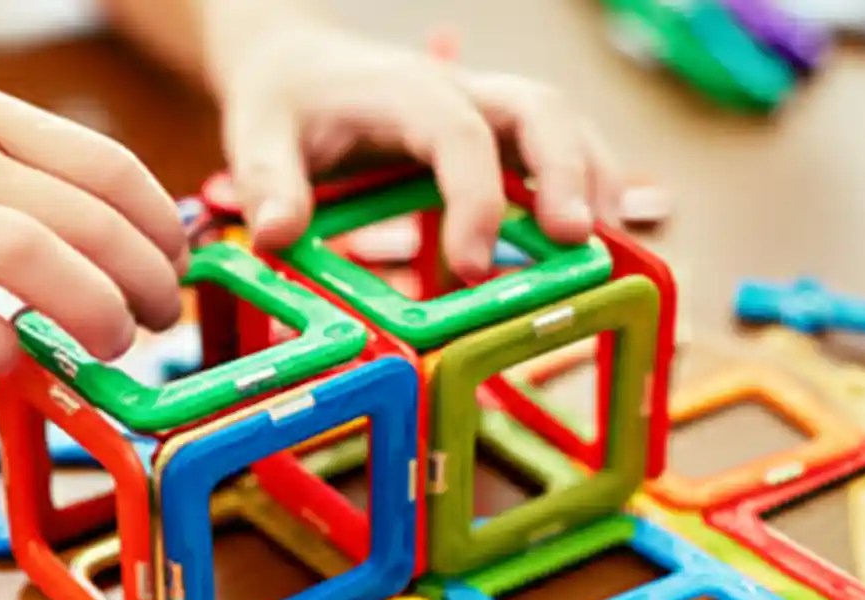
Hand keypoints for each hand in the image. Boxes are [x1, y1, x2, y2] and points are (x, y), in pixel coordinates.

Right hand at [0, 46, 186, 374]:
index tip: (173, 267)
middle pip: (89, 220)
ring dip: (92, 311)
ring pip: (31, 257)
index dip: (161, 228)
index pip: (109, 168)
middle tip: (155, 319)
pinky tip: (5, 357)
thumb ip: (18, 173)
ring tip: (109, 344)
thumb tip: (106, 240)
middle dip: (146, 281)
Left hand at [214, 22, 667, 279]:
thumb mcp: (258, 137)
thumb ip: (268, 184)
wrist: (298, 65)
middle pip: (538, 109)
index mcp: (403, 91)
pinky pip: (555, 146)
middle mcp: (457, 91)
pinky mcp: (494, 132)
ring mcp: (484, 107)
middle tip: (576, 241)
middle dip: (566, 172)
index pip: (458, 134)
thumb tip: (277, 236)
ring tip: (606, 247)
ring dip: (590, 178)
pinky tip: (589, 237)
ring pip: (561, 123)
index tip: (470, 269)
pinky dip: (582, 184)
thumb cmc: (283, 104)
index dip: (474, 199)